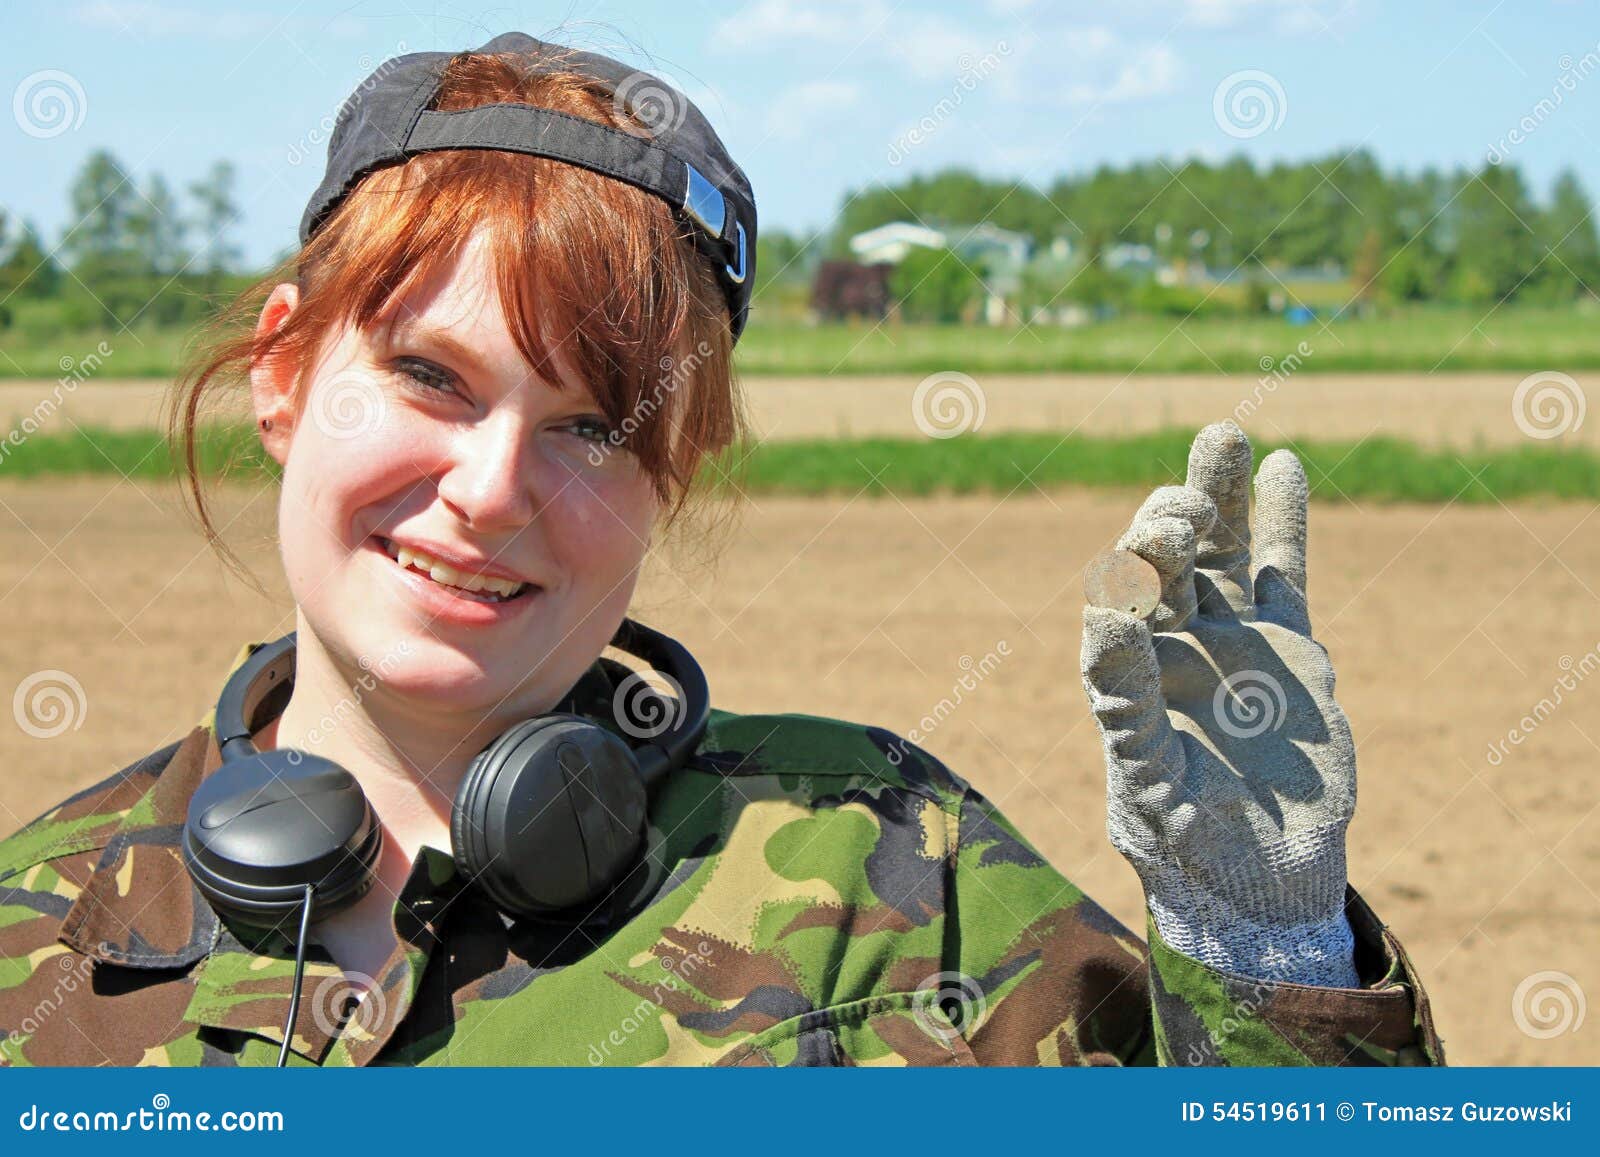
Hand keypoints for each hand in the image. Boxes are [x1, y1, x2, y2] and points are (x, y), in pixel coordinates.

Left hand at [1079, 421, 1358, 986]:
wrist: (1262, 882)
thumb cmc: (1189, 846)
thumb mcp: (1150, 785)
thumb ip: (1128, 707)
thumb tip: (1107, 618)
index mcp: (1124, 681)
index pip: (1113, 611)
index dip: (1122, 584)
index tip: (1130, 572)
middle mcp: (1169, 650)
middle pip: (1160, 565)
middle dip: (1167, 528)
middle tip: (1182, 512)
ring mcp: (1227, 641)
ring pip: (1216, 553)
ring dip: (1217, 496)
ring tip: (1223, 435)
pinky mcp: (1284, 646)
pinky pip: (1278, 571)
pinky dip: (1281, 522)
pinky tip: (1281, 465)